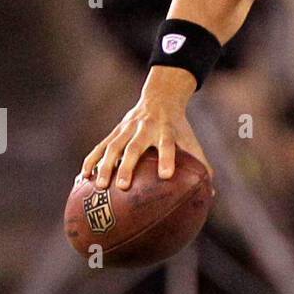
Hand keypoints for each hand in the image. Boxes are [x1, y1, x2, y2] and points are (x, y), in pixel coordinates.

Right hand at [79, 73, 211, 190]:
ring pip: (113, 147)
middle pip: (134, 147)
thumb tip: (210, 194)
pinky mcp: (114, 132)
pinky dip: (91, 161)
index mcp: (166, 130)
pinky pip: (100, 147)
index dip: (166, 158)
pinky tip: (83, 178)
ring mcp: (127, 129)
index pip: (167, 144)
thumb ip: (201, 165)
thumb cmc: (178, 128)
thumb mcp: (191, 141)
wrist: (159, 98)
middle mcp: (145, 128)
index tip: (166, 175)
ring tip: (99, 186)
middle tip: (124, 186)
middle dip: (128, 166)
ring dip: (104, 165)